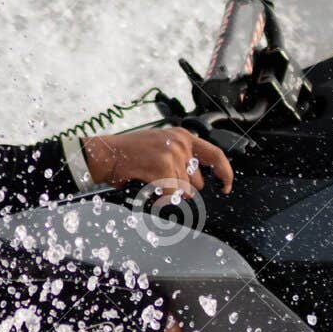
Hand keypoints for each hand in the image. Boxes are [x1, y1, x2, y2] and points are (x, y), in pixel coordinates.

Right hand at [82, 127, 234, 193]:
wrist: (105, 154)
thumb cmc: (131, 155)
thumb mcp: (162, 149)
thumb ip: (182, 160)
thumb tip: (196, 184)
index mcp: (183, 137)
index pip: (215, 155)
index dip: (225, 173)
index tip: (227, 186)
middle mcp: (181, 142)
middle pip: (197, 182)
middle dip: (182, 188)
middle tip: (159, 179)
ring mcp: (173, 153)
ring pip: (184, 191)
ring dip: (168, 192)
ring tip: (150, 178)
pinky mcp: (164, 166)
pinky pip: (171, 194)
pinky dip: (159, 195)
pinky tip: (146, 183)